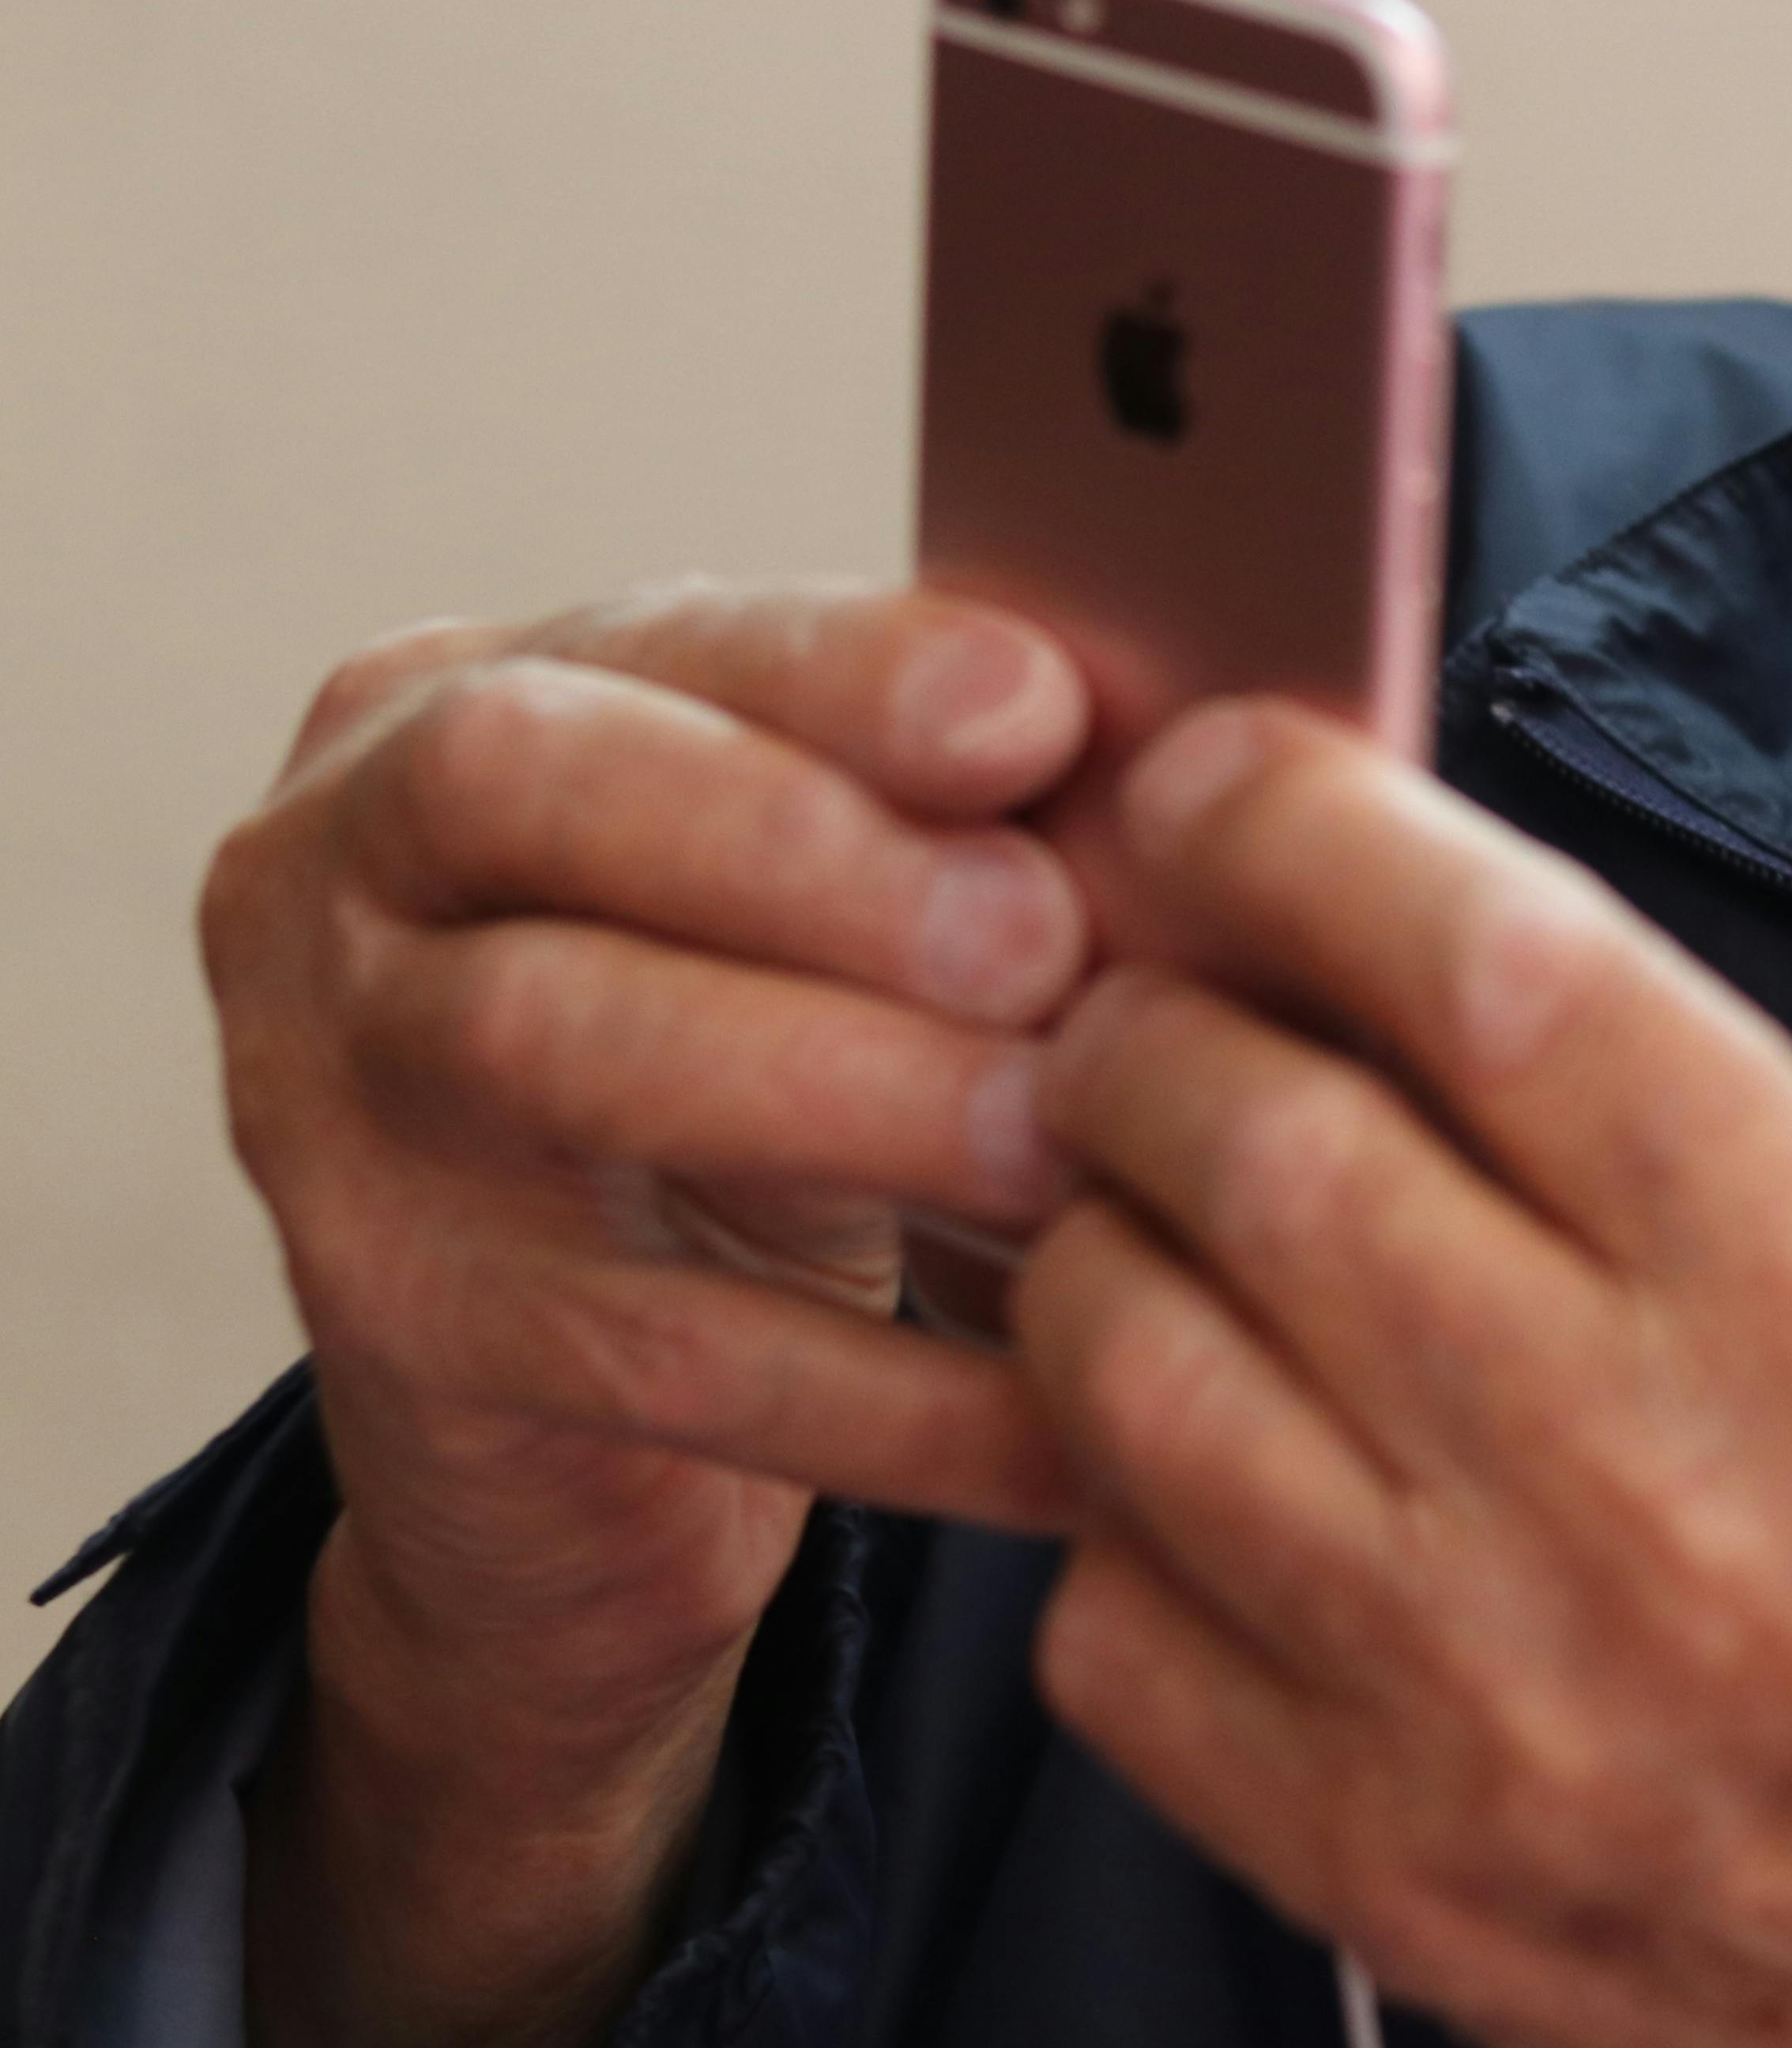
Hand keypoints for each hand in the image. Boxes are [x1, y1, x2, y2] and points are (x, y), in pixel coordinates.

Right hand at [208, 585, 1092, 2047]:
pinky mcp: (393, 1320)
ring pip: (566, 1046)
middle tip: (1046, 943)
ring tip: (1064, 1147)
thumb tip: (1214, 747)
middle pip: (547, 793)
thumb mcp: (852, 902)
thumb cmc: (778, 1047)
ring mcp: (321, 1086)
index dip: (852, 673)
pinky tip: (1064, 1410)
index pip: (660, 636)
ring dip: (850, 1094)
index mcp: (481, 691)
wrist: (593, 1396)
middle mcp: (346, 858)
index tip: (1041, 714)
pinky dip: (887, 1386)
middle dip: (819, 860)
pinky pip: (657, 1350)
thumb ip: (976, 808)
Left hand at [1012, 706, 1791, 2047]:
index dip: (1317, 832)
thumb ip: (1738, 1169)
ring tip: (1142, 1205)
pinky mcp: (1382, 1873)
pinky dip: (1115, 1504)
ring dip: (1100, 1238)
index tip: (1233, 777)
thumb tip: (1457, 993)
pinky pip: (1114, 1624)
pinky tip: (1197, 1464)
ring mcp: (1484, 1701)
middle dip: (1157, 1021)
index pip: (1501, 976)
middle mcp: (1643, 1491)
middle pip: (1269, 1146)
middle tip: (1147, 995)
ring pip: (1135, 1365)